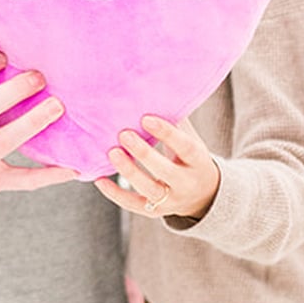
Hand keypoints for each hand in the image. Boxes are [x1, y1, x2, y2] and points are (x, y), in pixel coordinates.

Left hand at [97, 115, 220, 222]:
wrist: (204, 195)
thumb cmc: (190, 157)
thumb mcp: (191, 139)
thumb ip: (176, 121)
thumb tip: (155, 91)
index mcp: (199, 161)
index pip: (184, 147)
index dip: (166, 133)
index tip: (146, 118)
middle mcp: (187, 183)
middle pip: (165, 171)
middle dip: (143, 153)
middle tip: (124, 134)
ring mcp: (171, 200)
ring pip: (149, 189)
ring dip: (129, 171)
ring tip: (112, 152)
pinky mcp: (154, 211)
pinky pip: (133, 205)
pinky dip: (115, 194)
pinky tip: (100, 180)